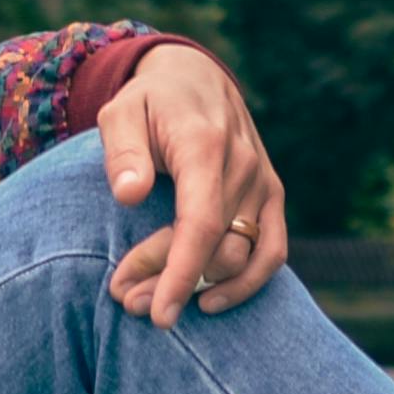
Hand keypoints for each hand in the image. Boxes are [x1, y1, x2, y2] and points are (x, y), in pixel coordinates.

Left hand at [95, 45, 290, 329]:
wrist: (196, 80)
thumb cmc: (150, 101)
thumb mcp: (120, 112)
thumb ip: (123, 151)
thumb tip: (129, 195)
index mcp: (206, 146)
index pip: (201, 223)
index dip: (181, 273)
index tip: (159, 314)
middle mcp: (244, 167)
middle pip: (215, 247)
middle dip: (169, 282)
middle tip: (125, 299)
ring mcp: (263, 183)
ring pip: (241, 256)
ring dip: (200, 287)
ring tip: (151, 302)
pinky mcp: (271, 196)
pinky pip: (272, 251)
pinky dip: (247, 283)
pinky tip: (210, 301)